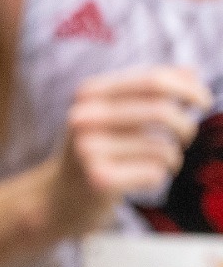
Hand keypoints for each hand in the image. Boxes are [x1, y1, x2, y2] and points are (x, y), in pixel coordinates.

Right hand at [46, 66, 209, 235]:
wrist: (61, 194)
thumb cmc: (99, 148)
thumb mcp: (116, 112)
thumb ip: (150, 91)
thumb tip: (191, 72)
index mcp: (89, 92)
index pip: (151, 80)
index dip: (187, 88)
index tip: (204, 101)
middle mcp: (83, 116)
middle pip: (161, 111)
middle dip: (186, 126)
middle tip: (186, 138)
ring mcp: (88, 148)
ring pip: (162, 147)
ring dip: (172, 158)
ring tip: (158, 163)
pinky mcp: (99, 179)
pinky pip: (155, 172)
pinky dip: (158, 177)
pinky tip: (140, 178)